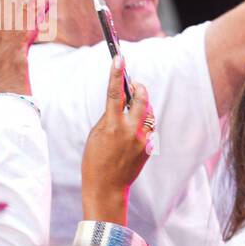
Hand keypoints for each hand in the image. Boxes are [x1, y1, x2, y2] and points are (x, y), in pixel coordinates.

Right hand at [80, 56, 154, 224]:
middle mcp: (129, 130)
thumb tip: (120, 102)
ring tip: (132, 107)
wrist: (107, 188)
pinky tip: (133, 128)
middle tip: (133, 84)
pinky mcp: (149, 145)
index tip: (119, 58)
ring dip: (141, 104)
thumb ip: (109, 117)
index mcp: (111, 126)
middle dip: (138, 87)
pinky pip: (149, 125)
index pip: (115, 93)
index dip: (116, 74)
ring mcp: (142, 138)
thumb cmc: (95, 161)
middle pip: (142, 97)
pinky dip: (142, 122)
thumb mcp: (96, 136)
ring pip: (148, 111)